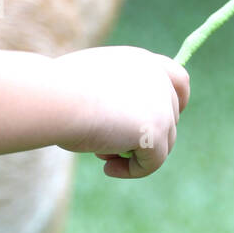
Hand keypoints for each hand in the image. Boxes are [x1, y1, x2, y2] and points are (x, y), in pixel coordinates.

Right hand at [53, 47, 189, 177]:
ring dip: (135, 154)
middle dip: (143, 136)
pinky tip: (107, 168)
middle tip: (107, 147)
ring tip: (102, 155)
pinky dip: (132, 170)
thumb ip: (116, 95)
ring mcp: (161, 104)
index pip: (178, 79)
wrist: (55, 98)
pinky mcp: (156, 130)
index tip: (161, 121)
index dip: (177, 101)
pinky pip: (153, 162)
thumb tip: (124, 123)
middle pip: (171, 117)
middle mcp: (157, 79)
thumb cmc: (58, 91)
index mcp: (141, 61)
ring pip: (163, 143)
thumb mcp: (91, 84)